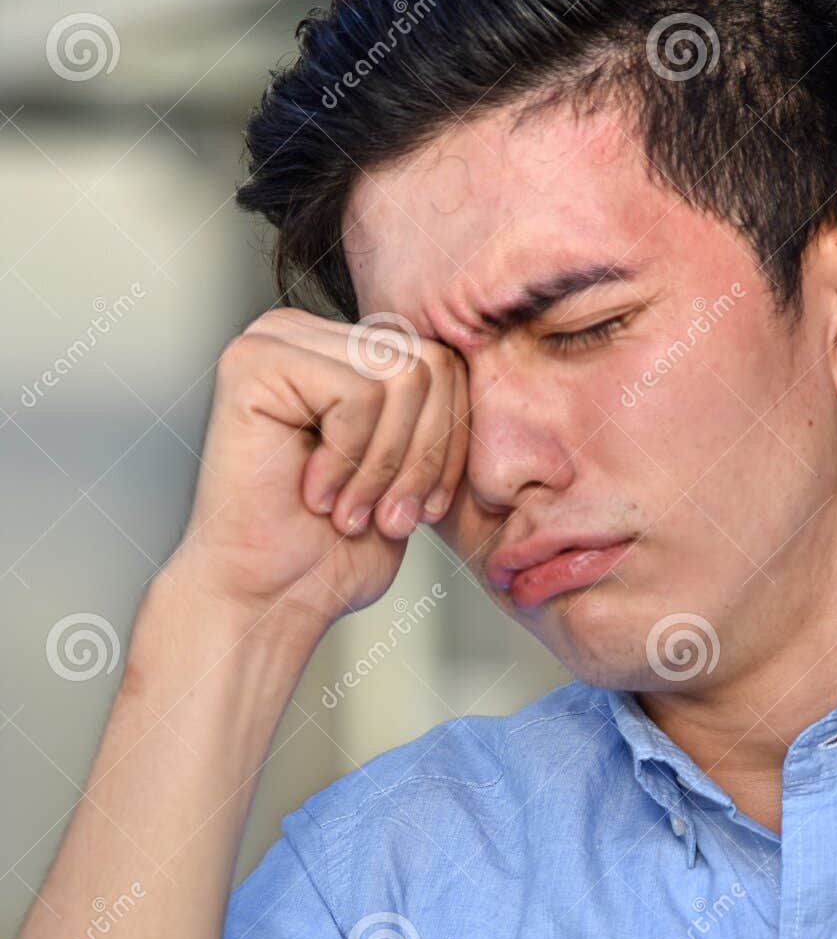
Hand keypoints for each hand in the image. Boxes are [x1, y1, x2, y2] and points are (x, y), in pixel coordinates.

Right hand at [170, 307, 467, 635]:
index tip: (420, 509)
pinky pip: (359, 394)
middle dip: (425, 457)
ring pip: (402, 377)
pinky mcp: (254, 364)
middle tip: (389, 518)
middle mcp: (304, 335)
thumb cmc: (326, 553)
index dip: (449, 444)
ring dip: (388, 466)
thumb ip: (431, 416)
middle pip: (430, 364)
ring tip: (352, 513)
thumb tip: (479, 371)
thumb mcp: (406, 478)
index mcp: (339, 354)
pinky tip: (315, 496)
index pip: (443, 363)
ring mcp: (273, 340)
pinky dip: (351, 462)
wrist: (265, 603)